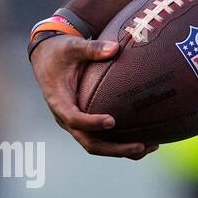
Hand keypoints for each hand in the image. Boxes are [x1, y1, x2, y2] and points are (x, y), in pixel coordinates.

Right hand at [30, 35, 157, 158]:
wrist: (47, 58)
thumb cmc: (61, 52)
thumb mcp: (73, 47)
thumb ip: (92, 49)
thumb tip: (115, 48)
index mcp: (59, 101)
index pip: (74, 119)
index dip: (91, 123)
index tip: (111, 121)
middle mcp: (67, 118)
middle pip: (89, 142)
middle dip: (114, 148)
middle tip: (141, 145)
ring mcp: (76, 123)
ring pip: (97, 145)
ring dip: (121, 150)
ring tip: (150, 147)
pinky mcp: (85, 122)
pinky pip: (102, 138)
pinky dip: (121, 142)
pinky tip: (146, 139)